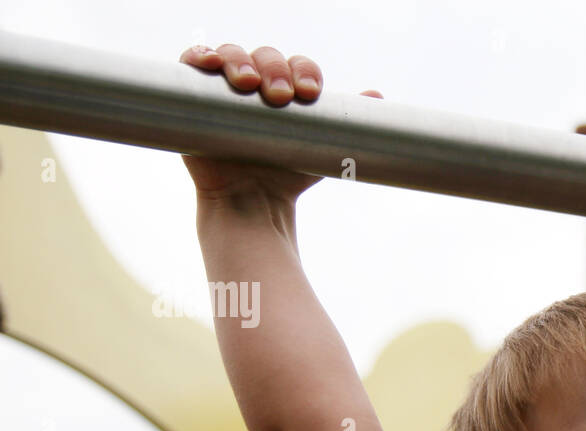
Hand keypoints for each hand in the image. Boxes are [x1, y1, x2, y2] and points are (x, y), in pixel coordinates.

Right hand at [177, 43, 383, 203]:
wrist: (254, 204)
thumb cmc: (288, 175)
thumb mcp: (324, 147)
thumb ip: (348, 124)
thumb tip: (378, 96)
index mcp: (289, 88)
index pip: (298, 66)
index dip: (304, 71)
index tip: (311, 93)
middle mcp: (257, 83)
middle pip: (266, 57)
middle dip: (276, 70)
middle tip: (282, 97)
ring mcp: (223, 87)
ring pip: (230, 55)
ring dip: (239, 61)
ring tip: (248, 84)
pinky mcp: (193, 95)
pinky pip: (192, 63)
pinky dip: (198, 55)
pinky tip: (208, 63)